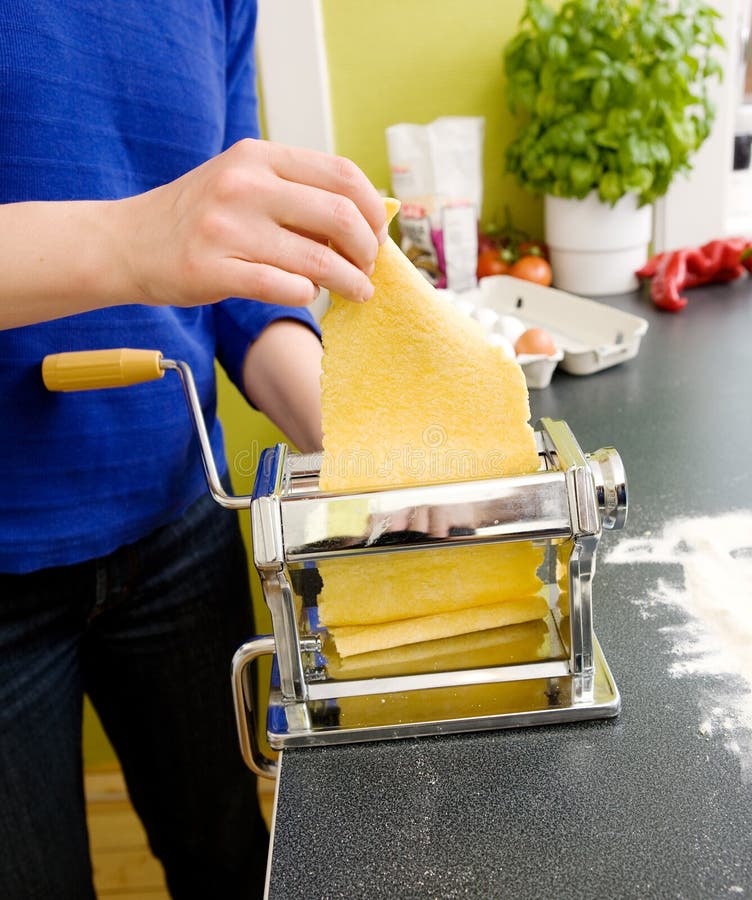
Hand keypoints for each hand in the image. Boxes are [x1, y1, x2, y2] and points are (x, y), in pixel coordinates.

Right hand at [118, 138, 386, 307]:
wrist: (127, 242)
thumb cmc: (198, 217)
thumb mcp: (243, 183)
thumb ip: (296, 192)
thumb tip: (365, 218)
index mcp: (258, 156)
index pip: (342, 174)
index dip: (373, 209)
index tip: (378, 234)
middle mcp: (244, 185)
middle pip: (339, 217)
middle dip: (368, 250)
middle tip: (369, 268)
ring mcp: (227, 228)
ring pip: (318, 261)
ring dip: (350, 282)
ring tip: (358, 292)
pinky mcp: (212, 270)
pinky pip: (284, 288)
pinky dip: (307, 295)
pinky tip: (307, 295)